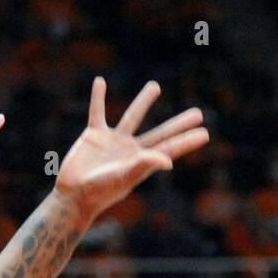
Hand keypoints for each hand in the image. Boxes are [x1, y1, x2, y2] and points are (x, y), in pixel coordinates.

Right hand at [54, 77, 208, 224]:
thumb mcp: (123, 178)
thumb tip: (169, 160)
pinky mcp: (93, 135)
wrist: (72, 195)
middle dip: (177, 124)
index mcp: (141, 162)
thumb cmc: (98, 191)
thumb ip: (144, 165)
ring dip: (144, 101)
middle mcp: (131, 150)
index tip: (205, 134)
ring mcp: (113, 140)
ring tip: (155, 86)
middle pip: (160, 132)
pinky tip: (100, 82)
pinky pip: (97, 111)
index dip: (187, 141)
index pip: (169, 148)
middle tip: (198, 114)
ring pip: (132, 116)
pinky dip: (98, 97)